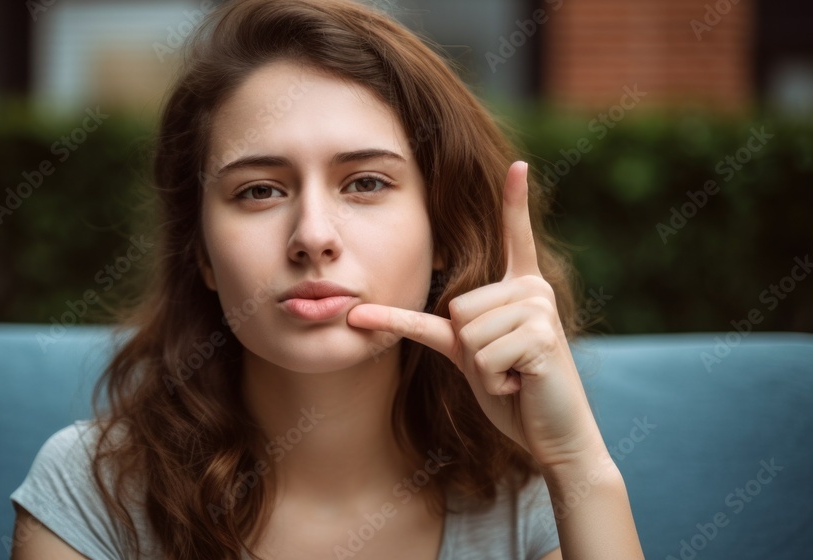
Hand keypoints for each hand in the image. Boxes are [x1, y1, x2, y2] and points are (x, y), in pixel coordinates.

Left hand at [346, 161, 603, 468]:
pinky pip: (481, 356)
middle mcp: (534, 289)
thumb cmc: (510, 391)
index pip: (515, 237)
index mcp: (519, 287)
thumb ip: (436, 325)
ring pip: (467, 331)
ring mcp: (541, 309)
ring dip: (481, 369)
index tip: (520, 165)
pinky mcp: (542, 337)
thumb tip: (358, 312)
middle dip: (468, 349)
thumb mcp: (467, 352)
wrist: (551, 434)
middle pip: (458, 305)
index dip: (515, 202)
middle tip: (502, 366)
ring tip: (512, 375)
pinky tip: (521, 384)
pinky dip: (492, 382)